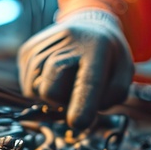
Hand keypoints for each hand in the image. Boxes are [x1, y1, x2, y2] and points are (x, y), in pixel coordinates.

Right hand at [18, 10, 133, 129]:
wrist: (88, 26)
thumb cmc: (108, 56)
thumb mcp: (124, 73)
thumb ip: (112, 97)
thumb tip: (81, 118)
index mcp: (97, 47)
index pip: (87, 81)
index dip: (81, 105)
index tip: (77, 123)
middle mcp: (66, 42)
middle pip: (51, 92)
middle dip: (63, 101)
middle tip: (78, 91)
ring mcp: (42, 45)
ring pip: (36, 92)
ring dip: (52, 96)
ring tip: (67, 79)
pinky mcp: (26, 52)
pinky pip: (27, 88)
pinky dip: (41, 89)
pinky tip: (54, 76)